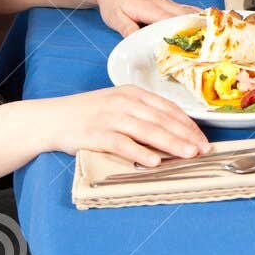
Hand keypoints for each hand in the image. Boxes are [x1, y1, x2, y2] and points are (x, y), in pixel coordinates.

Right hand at [42, 85, 209, 166]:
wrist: (52, 118)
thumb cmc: (88, 114)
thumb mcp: (117, 104)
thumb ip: (142, 114)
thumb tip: (172, 132)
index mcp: (132, 93)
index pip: (168, 108)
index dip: (188, 124)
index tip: (202, 137)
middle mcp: (124, 102)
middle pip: (162, 120)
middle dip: (186, 135)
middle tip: (203, 149)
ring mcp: (110, 117)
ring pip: (148, 131)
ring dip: (171, 144)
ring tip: (188, 154)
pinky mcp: (97, 134)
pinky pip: (123, 145)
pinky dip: (140, 153)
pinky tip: (155, 162)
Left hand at [94, 0, 201, 36]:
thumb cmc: (113, 2)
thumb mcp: (116, 19)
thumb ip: (128, 30)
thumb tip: (139, 44)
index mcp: (150, 8)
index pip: (170, 20)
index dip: (183, 30)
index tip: (195, 43)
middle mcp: (162, 3)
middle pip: (184, 15)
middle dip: (197, 28)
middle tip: (210, 44)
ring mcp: (166, 2)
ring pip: (187, 11)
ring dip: (199, 22)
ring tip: (213, 36)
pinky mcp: (167, 3)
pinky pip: (184, 10)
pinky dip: (195, 17)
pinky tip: (203, 25)